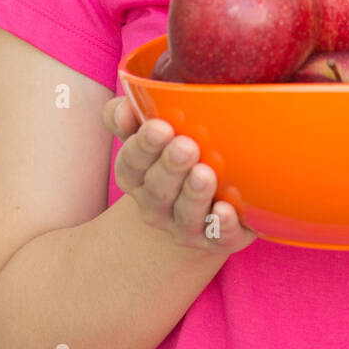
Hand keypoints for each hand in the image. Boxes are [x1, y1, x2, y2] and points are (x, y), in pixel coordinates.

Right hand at [102, 96, 256, 252]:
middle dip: (171, 167)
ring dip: (194, 195)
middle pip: (158, 190)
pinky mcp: (217, 239)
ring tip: (204, 174)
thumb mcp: (151, 133)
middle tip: (185, 145)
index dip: (143, 147)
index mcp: (138, 177)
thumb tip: (122, 109)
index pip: (131, 164)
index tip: (159, 127)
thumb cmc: (175, 156)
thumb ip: (131, 116)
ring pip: (186, 215)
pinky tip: (225, 211)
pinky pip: (219, 236)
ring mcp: (185, 226)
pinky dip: (222, 225)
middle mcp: (157, 206)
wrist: (207, 204)